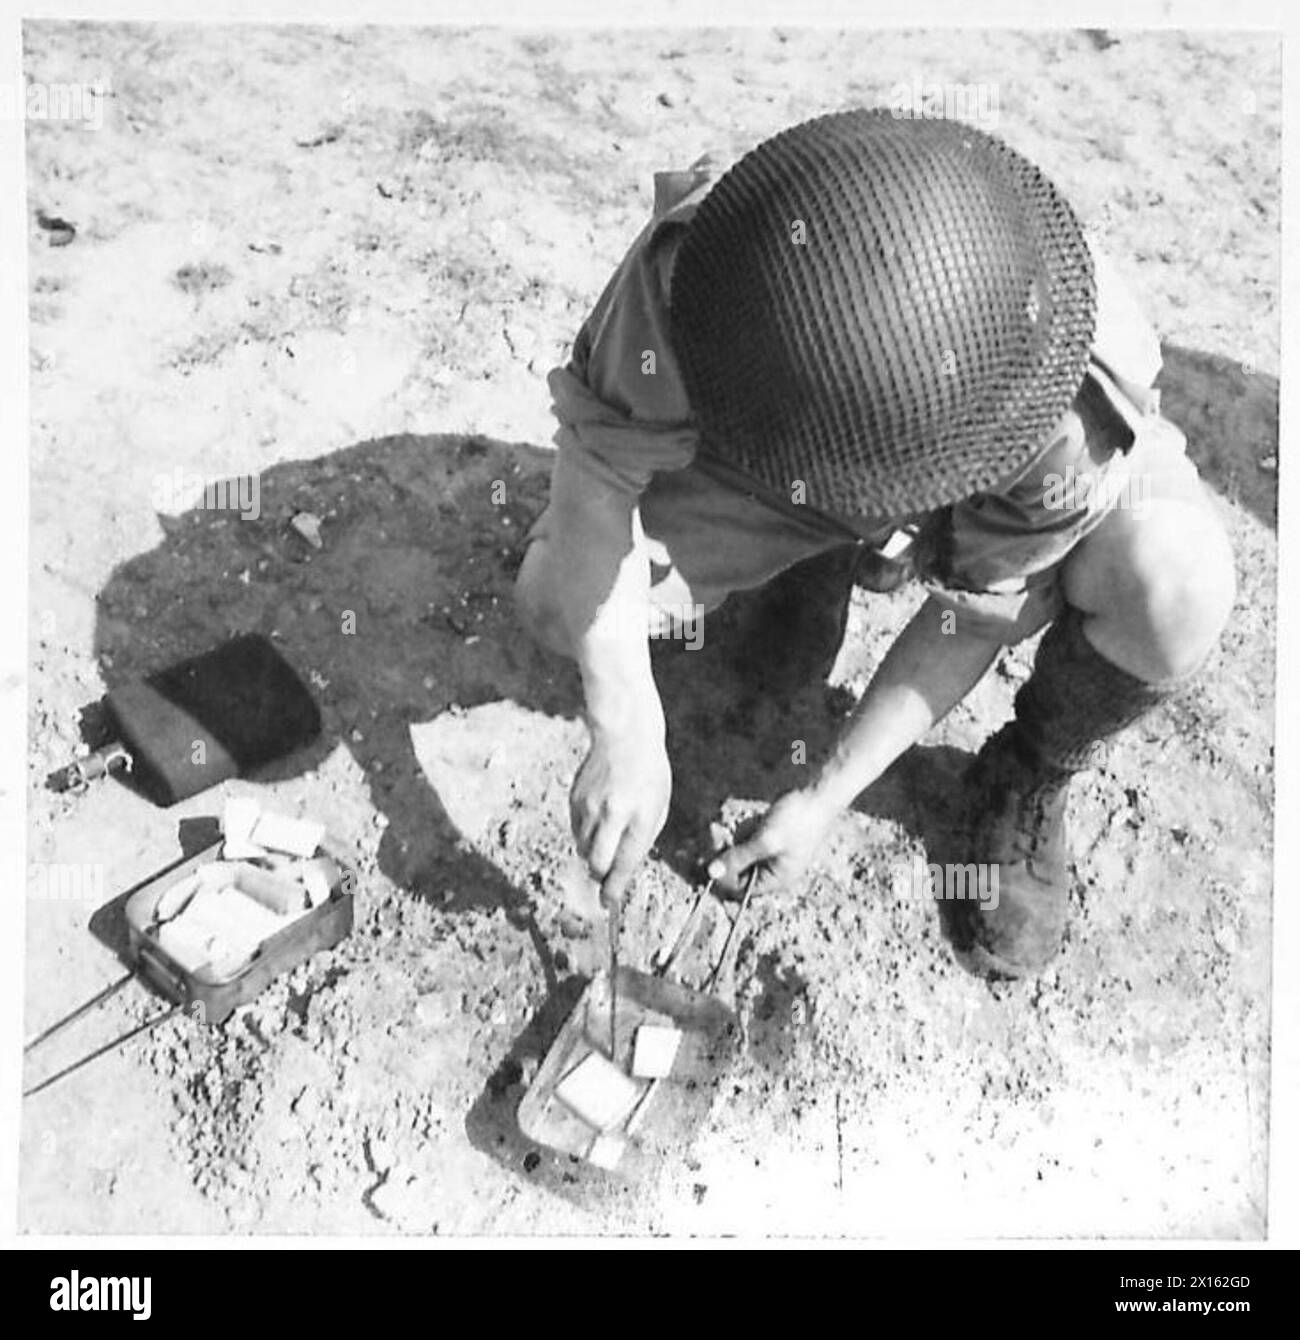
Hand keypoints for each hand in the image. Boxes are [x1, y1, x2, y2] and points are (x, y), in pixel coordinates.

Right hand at [570, 723, 671, 908]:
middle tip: (605, 874)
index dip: (614, 889)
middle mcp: (611, 814)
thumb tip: (622, 871)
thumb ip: (641, 840)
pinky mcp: (574, 798)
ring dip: (593, 853)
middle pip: (595, 863)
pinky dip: (585, 834)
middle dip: (599, 875)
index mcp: (638, 817)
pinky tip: (599, 817)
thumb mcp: (658, 808)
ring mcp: (589, 805)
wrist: (626, 736)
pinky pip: (576, 829)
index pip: (623, 864)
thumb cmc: (649, 774)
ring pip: (582, 848)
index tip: (608, 904)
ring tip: (608, 834)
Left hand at [707, 789, 837, 897]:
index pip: (737, 888)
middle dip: (725, 851)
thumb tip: (710, 873)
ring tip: (753, 822)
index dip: (721, 874)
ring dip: (737, 837)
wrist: (819, 793)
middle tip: (714, 829)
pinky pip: (749, 839)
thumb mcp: (766, 840)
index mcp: (776, 879)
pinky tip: (759, 818)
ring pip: (740, 853)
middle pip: (736, 871)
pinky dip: (747, 829)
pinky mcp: (771, 838)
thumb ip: (737, 858)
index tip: (706, 853)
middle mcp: (774, 871)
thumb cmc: (798, 819)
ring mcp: (772, 854)